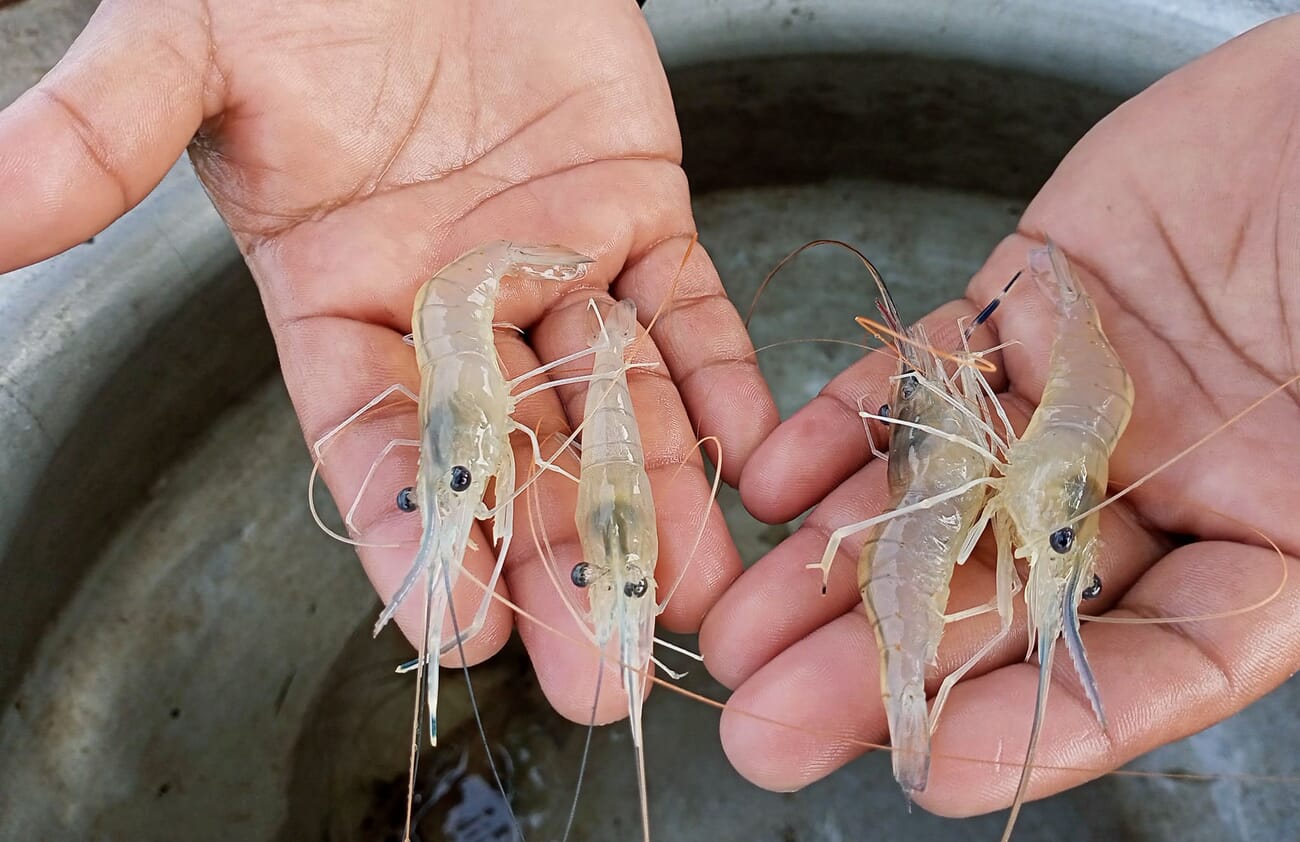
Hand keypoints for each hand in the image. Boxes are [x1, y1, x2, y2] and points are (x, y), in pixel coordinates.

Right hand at [0, 0, 776, 722]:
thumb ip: (96, 139)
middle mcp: (453, 305)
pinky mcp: (640, 209)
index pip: (371, 438)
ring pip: (612, 404)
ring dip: (656, 503)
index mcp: (335, 295)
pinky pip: (689, 313)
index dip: (410, 531)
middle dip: (555, 564)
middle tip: (597, 674)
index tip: (454, 628)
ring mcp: (555, 264)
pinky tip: (751, 466)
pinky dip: (722, 385)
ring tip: (689, 605)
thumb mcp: (189, 45)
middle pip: (509, 455)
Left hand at [701, 14, 1299, 814]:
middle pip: (1015, 592)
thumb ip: (1296, 527)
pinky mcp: (1027, 296)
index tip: (932, 768)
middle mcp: (1171, 474)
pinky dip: (847, 425)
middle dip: (889, 662)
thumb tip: (1207, 631)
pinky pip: (926, 372)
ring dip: (836, 562)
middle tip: (774, 724)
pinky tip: (772, 485)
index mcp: (1279, 530)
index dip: (1049, 724)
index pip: (1157, 658)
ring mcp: (1088, 386)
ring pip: (947, 493)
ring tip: (741, 629)